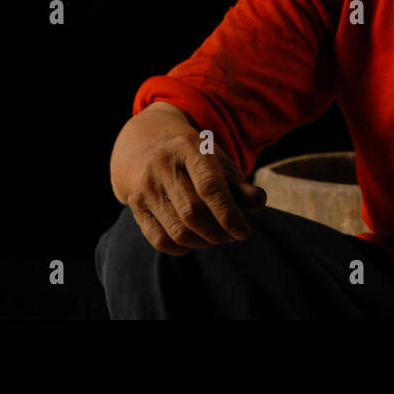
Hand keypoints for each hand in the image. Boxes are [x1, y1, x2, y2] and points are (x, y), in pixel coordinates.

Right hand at [111, 105, 267, 254]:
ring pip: (177, 231)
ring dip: (203, 243)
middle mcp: (162, 165)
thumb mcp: (219, 161)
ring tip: (215, 236)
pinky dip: (182, 248)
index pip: (208, 186)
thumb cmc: (194, 159)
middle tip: (232, 235)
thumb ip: (240, 183)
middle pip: (193, 213)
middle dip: (218, 233)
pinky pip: (160, 240)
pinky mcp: (135, 204)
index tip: (243, 232)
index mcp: (189, 147)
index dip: (228, 213)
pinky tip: (193, 239)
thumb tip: (258, 202)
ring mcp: (146, 186)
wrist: (146, 146)